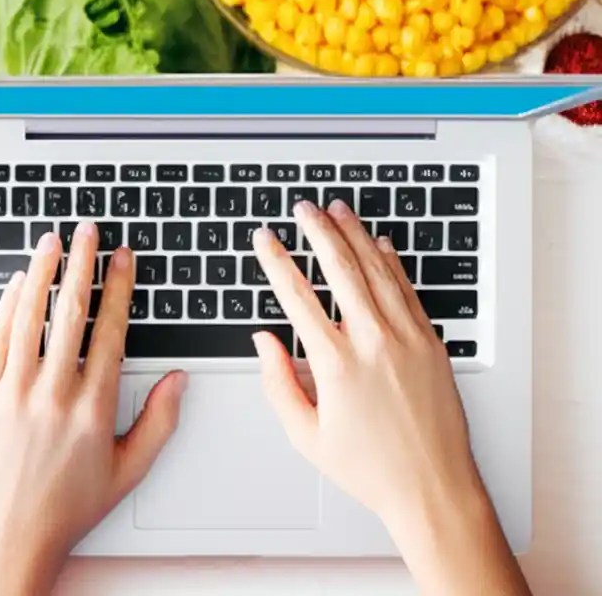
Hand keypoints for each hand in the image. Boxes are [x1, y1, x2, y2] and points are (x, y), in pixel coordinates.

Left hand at [0, 223, 187, 595]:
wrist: (10, 536)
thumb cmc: (68, 508)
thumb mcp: (128, 472)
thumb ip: (158, 423)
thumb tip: (178, 381)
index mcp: (92, 409)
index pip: (109, 331)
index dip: (118, 288)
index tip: (122, 259)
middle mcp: (52, 394)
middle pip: (69, 313)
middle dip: (82, 265)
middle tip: (89, 232)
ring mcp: (13, 393)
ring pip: (28, 318)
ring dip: (41, 273)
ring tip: (51, 241)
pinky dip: (7, 308)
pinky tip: (16, 284)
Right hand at [254, 200, 528, 594]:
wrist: (432, 486)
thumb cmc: (370, 468)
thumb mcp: (305, 435)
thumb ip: (277, 382)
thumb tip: (264, 341)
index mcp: (335, 364)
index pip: (297, 296)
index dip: (276, 261)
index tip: (265, 240)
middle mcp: (373, 342)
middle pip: (340, 269)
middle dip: (318, 231)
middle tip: (303, 209)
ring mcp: (407, 339)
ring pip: (376, 271)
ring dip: (354, 235)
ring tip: (337, 211)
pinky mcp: (431, 344)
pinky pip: (407, 290)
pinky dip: (391, 262)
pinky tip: (379, 244)